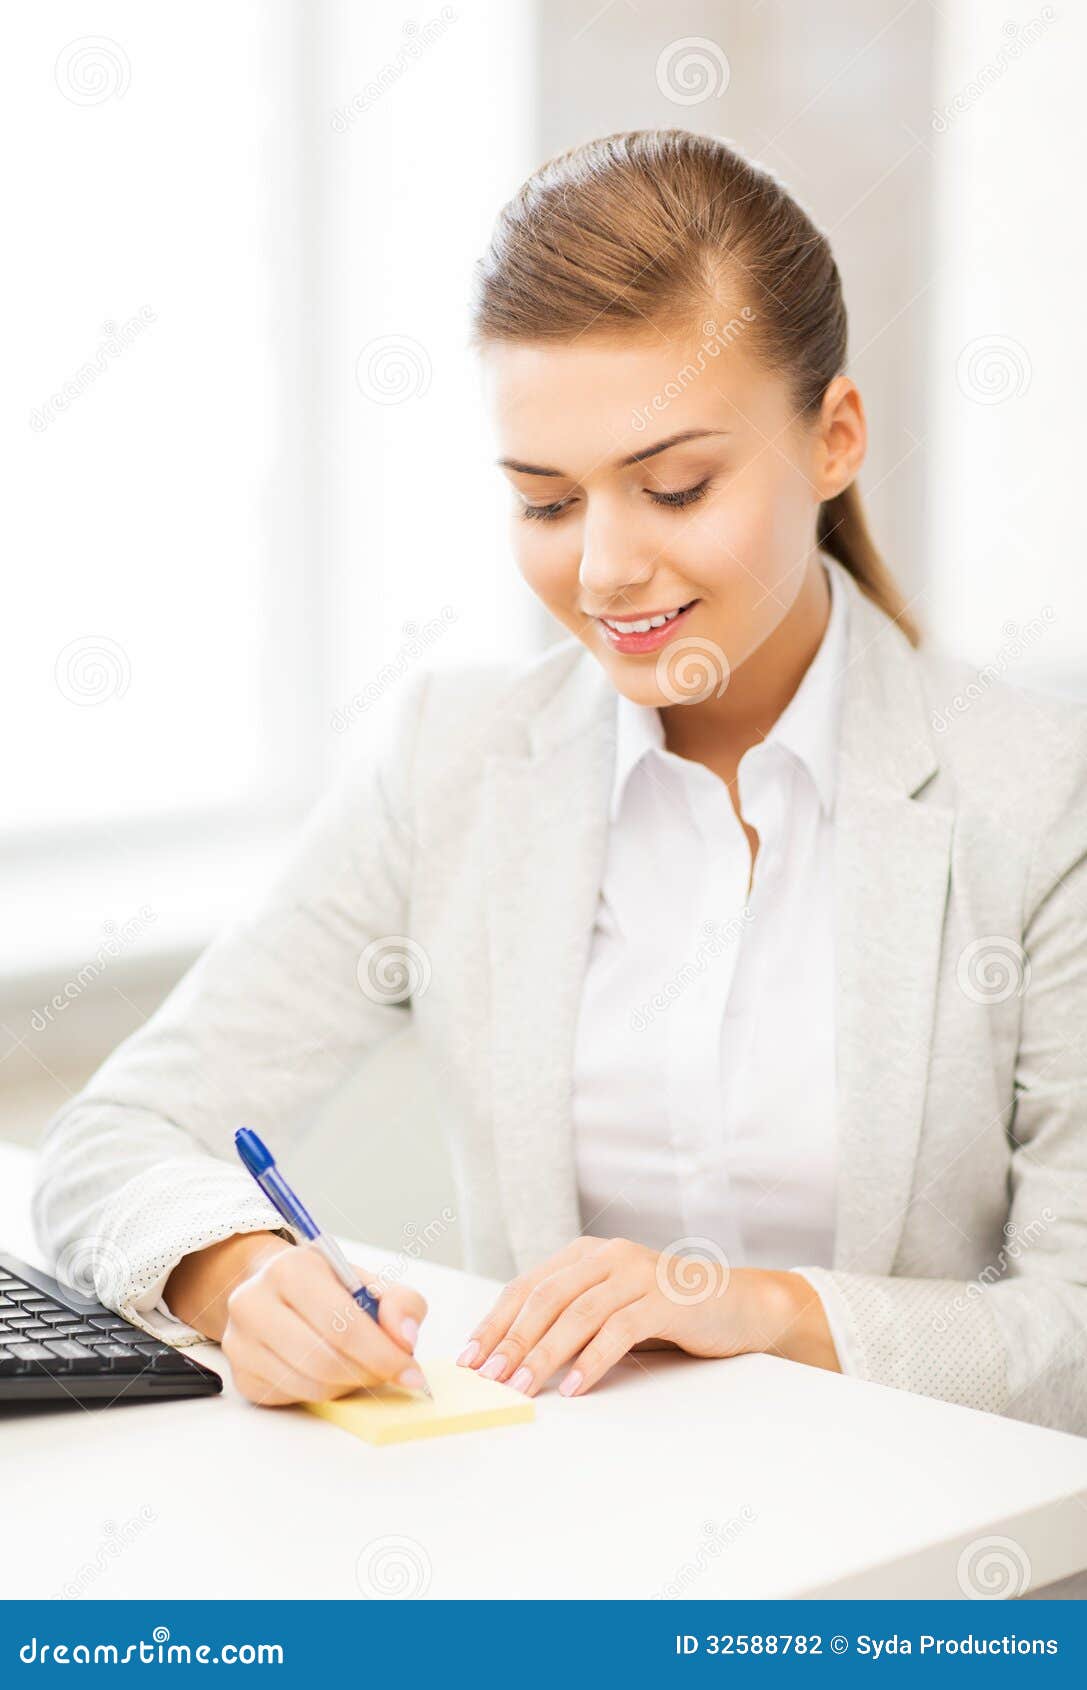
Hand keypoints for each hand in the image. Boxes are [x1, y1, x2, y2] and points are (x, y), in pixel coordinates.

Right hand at [166, 1232, 428, 1406]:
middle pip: (325, 1361)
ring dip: (348, 1385)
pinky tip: (332, 1374)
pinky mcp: (241, 1374)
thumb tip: (405, 1338)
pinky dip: (324, 1393)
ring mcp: (240, 1342)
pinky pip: (294, 1398)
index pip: (342, 1324)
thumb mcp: (367, 1281)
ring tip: (360, 1368)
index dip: (383, 1354)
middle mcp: (254, 1302)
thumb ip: (400, 1302)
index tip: (410, 1371)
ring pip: (311, 1385)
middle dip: (368, 1373)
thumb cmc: (325, 1286)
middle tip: (390, 1374)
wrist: (272, 1287)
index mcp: (290, 1268)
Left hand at [456, 1235, 838, 1396]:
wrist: (740, 1305)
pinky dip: (591, 1361)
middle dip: (511, 1340)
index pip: (527, 1286)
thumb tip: (513, 1359)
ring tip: (522, 1386)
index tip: (470, 1358)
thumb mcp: (612, 1307)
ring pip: (577, 1314)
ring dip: (544, 1353)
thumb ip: (571, 1319)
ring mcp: (637, 1272)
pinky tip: (573, 1386)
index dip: (495, 1322)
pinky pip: (618, 1330)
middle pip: (546, 1298)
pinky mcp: (665, 1297)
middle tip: (489, 1376)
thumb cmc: (668, 1312)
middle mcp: (608, 1255)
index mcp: (586, 1254)